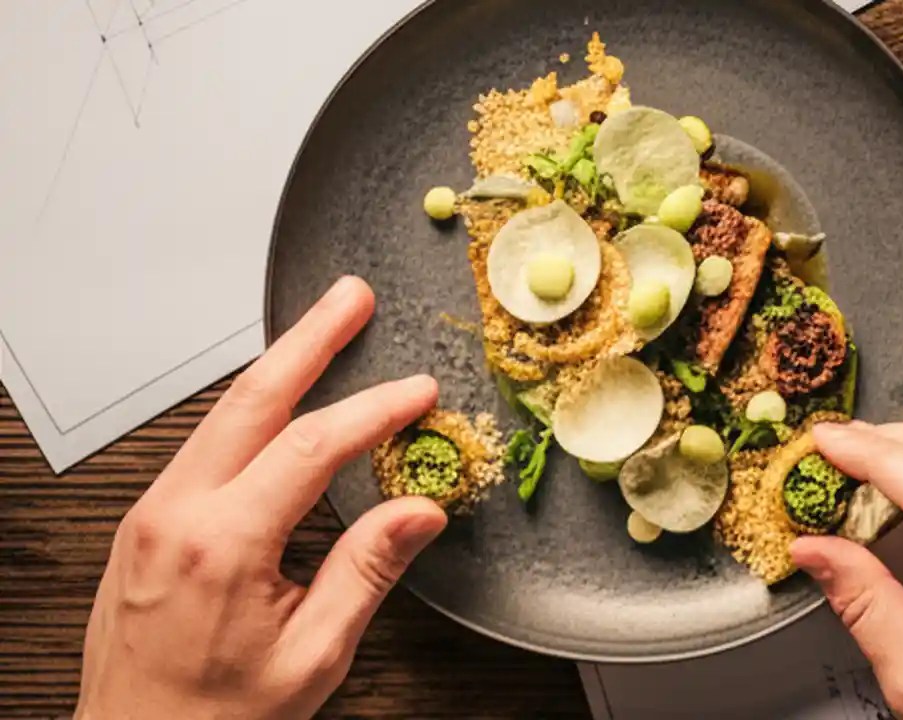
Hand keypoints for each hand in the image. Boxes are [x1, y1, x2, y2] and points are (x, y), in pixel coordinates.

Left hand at [76, 277, 444, 719]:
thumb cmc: (216, 715)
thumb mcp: (312, 656)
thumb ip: (367, 572)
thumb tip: (419, 511)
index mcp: (220, 546)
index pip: (309, 447)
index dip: (373, 411)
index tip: (417, 393)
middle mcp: (174, 515)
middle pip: (250, 398)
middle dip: (308, 339)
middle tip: (350, 297)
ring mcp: (151, 513)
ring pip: (221, 414)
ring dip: (278, 367)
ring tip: (323, 332)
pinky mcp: (145, 520)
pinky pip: (204, 443)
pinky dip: (250, 409)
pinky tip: (279, 399)